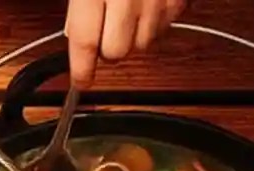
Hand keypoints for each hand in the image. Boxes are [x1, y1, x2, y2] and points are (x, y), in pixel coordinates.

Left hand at [66, 0, 186, 88]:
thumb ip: (79, 5)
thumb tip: (73, 31)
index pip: (85, 42)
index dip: (81, 68)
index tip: (80, 80)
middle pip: (116, 52)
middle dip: (106, 49)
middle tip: (101, 29)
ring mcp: (157, 1)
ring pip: (143, 43)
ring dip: (133, 35)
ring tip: (128, 8)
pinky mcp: (180, 1)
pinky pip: (165, 26)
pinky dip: (155, 20)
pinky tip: (147, 2)